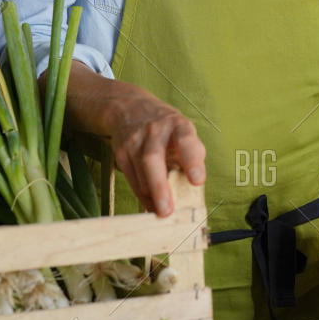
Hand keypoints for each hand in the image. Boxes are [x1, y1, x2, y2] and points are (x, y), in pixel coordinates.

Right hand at [103, 90, 206, 216]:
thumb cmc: (167, 129)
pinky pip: (131, 177)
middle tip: (167, 211)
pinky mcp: (121, 151)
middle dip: (160, 187)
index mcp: (178, 125)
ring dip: (151, 195)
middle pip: (153, 159)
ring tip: (162, 211)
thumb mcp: (184, 132)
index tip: (197, 181)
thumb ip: (192, 155)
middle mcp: (155, 130)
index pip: (186, 141)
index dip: (192, 161)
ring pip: (140, 172)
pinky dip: (142, 193)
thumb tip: (192, 187)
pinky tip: (151, 203)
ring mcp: (135, 140)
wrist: (130, 108)